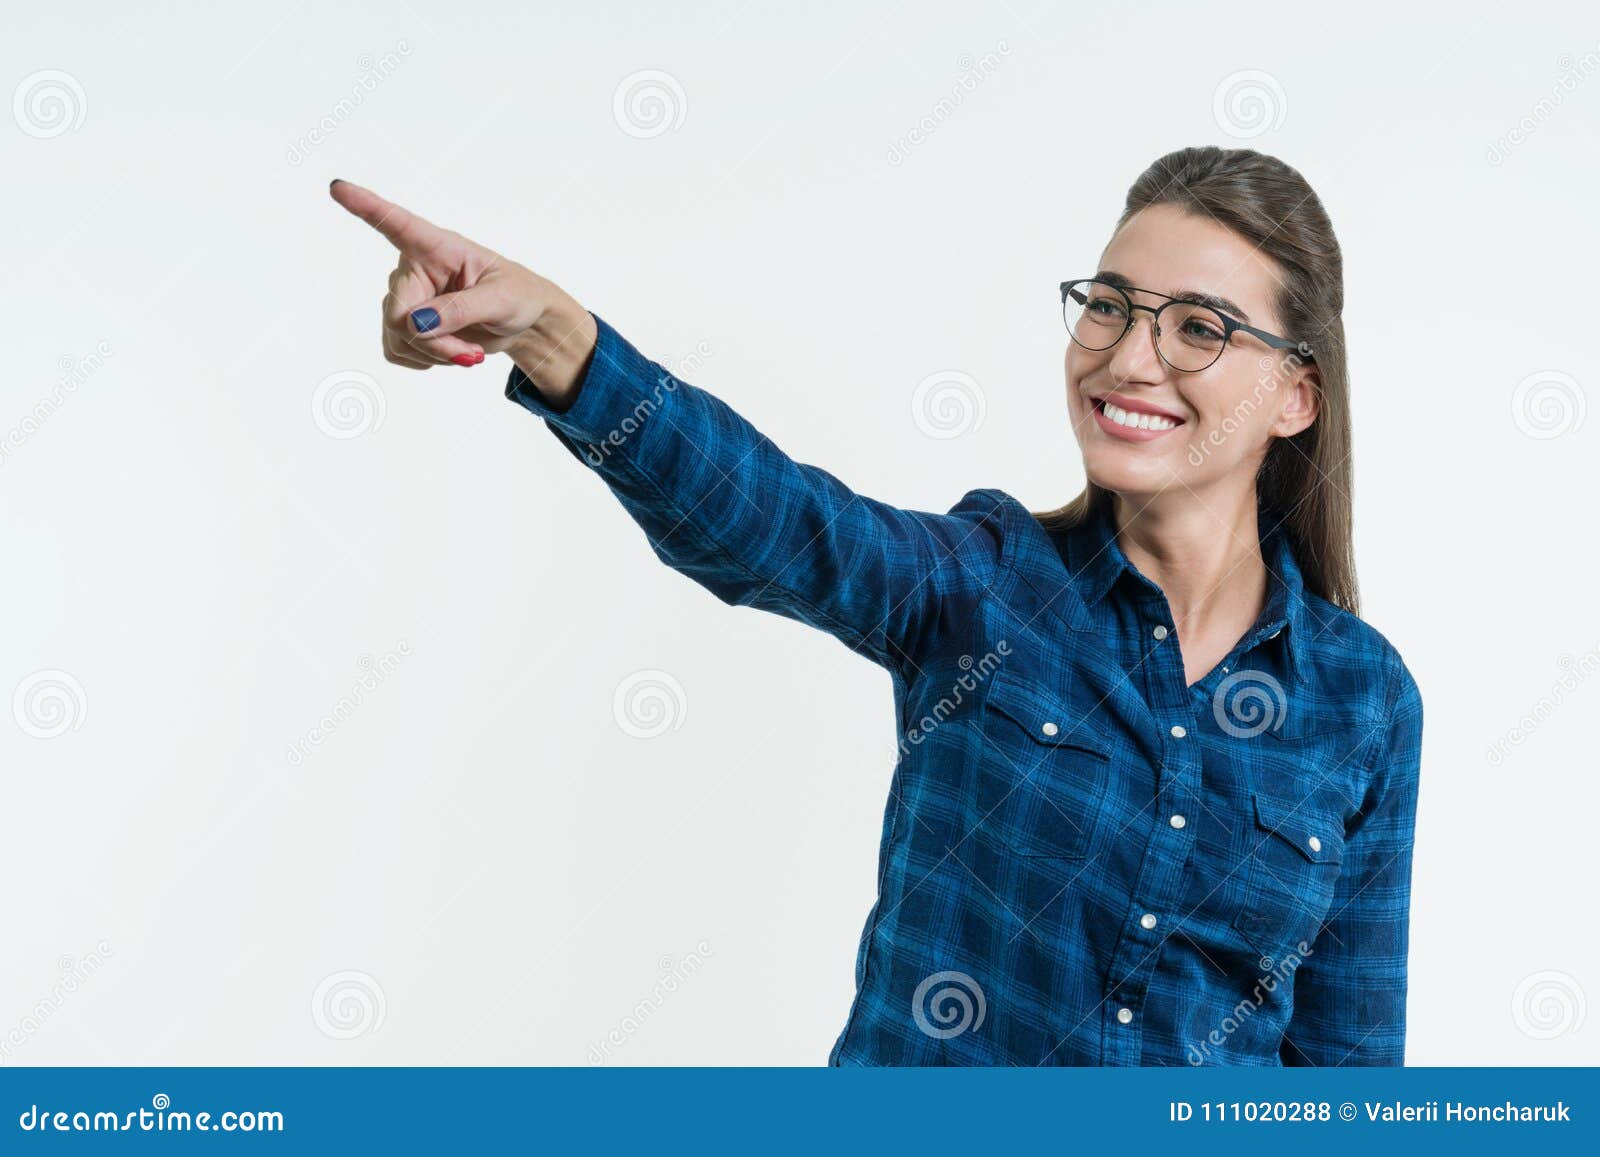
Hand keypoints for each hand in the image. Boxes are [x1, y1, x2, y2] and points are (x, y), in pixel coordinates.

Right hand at [329, 179, 596, 405]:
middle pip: (398, 314)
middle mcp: (413, 269)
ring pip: (397, 338)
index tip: (338, 187)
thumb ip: (463, 309)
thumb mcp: (501, 300)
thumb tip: (418, 323)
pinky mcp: (403, 326)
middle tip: (470, 354)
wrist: (520, 322)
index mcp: (436, 247)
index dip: (365, 205)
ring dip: (435, 354)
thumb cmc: (516, 296)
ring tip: (468, 350)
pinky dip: (426, 361)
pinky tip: (450, 351)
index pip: (395, 223)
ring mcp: (406, 299)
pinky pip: (396, 351)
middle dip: (434, 343)